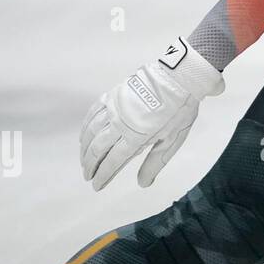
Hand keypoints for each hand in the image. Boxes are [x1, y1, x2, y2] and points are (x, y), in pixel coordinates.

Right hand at [80, 37, 224, 190]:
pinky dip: (85, 127)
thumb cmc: (180, 109)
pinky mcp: (113, 95)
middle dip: (90, 165)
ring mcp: (114, 108)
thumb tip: (142, 183)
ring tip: (84, 161)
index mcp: (137, 136)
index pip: (113, 161)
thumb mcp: (173, 139)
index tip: (96, 186)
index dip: (103, 175)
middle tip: (88, 176)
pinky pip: (93, 113)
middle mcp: (120, 123)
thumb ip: (155, 162)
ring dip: (84, 149)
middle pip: (98, 149)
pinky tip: (83, 136)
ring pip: (91, 132)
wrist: (180, 77)